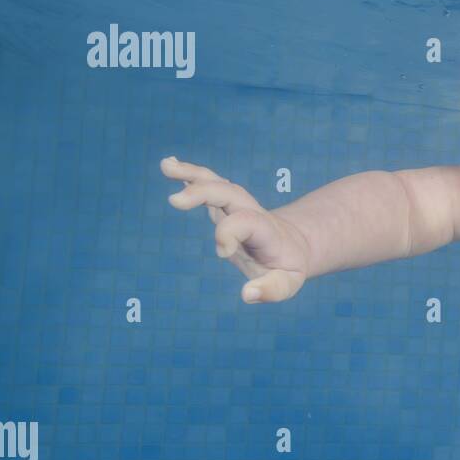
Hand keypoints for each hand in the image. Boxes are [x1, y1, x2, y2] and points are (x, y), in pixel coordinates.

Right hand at [160, 156, 309, 303]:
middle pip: (229, 194)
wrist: (294, 245)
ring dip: (193, 174)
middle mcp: (251, 213)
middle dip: (204, 193)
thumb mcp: (287, 283)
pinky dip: (191, 176)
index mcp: (265, 231)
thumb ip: (271, 289)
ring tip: (166, 165)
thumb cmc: (286, 267)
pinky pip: (210, 185)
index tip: (224, 253)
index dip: (229, 233)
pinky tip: (169, 165)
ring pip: (218, 184)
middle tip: (175, 201)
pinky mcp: (227, 206)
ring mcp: (239, 206)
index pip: (244, 222)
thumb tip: (247, 294)